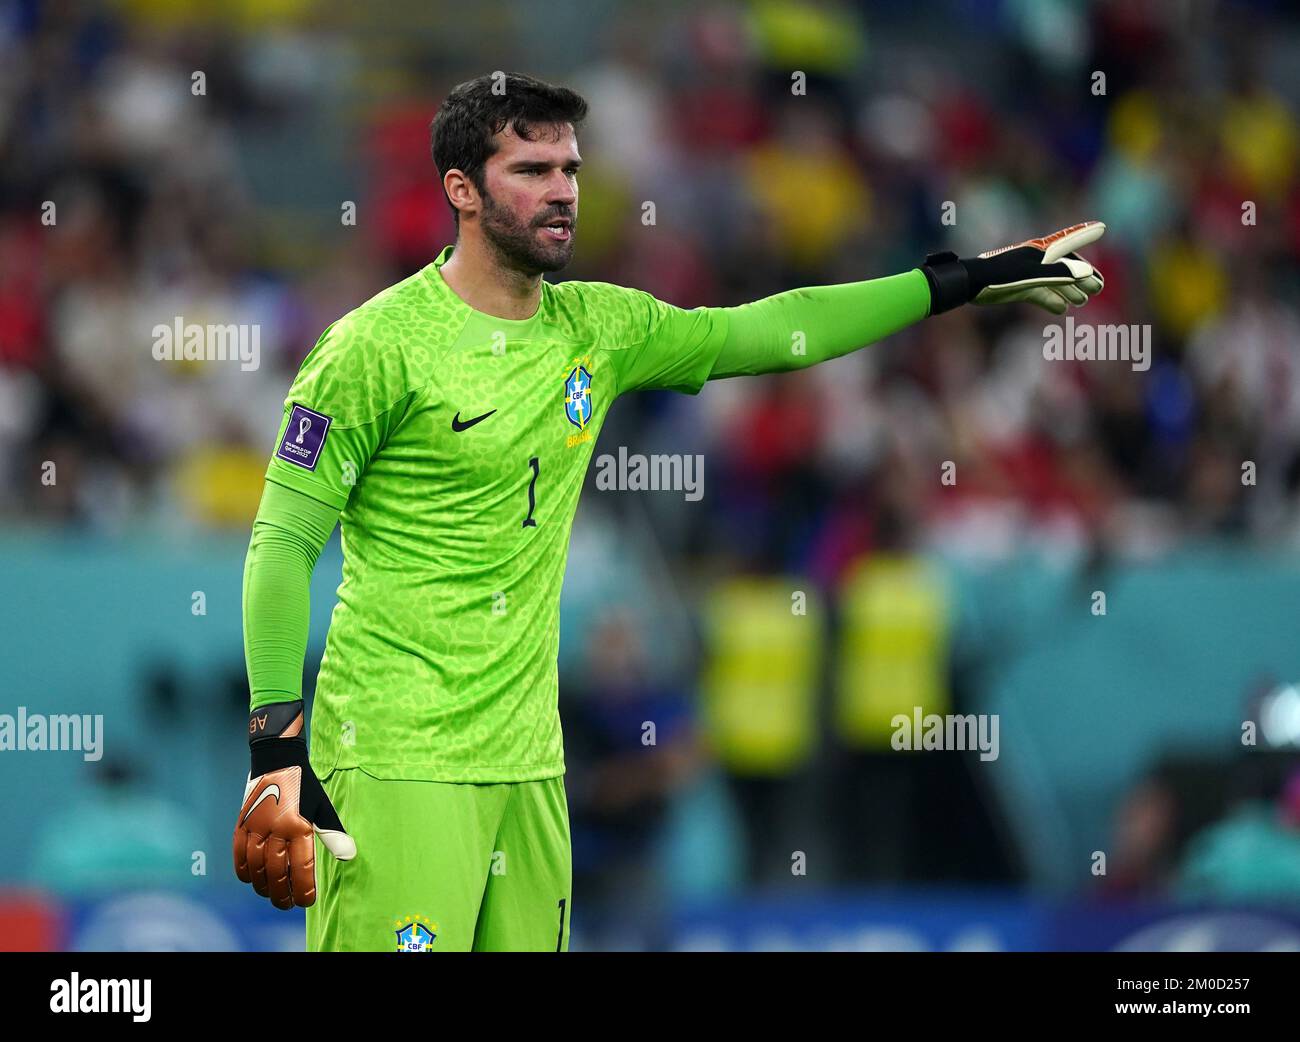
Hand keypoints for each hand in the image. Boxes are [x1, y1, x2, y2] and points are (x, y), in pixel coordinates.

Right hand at [233, 701, 355, 908]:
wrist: (276, 759)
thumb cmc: (304, 786)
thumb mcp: (322, 807)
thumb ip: (332, 833)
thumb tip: (350, 855)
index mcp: (299, 825)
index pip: (301, 866)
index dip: (304, 888)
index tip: (307, 902)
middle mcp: (275, 829)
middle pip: (277, 871)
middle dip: (283, 893)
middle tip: (288, 905)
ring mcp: (256, 827)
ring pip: (256, 867)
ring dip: (264, 886)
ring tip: (273, 896)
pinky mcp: (242, 824)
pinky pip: (239, 855)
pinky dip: (244, 871)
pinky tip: (251, 880)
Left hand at [922, 221, 1105, 314]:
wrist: (970, 284)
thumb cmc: (1000, 276)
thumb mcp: (1031, 275)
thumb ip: (1058, 274)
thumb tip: (1085, 273)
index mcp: (1041, 252)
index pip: (1069, 240)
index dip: (1085, 233)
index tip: (1101, 226)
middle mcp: (1036, 260)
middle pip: (1065, 266)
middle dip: (1083, 275)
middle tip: (1099, 286)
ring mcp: (1027, 274)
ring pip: (1054, 281)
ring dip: (1069, 290)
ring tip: (1083, 300)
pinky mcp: (1017, 288)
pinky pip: (1039, 293)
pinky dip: (1050, 300)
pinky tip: (1060, 309)